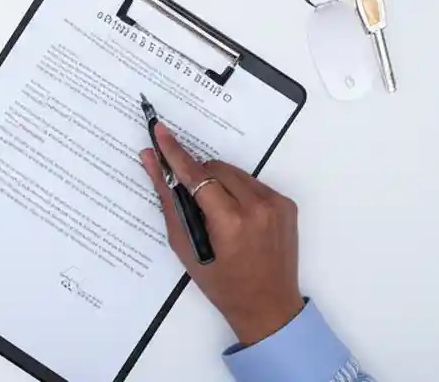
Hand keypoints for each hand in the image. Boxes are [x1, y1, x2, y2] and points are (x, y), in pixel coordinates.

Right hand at [140, 125, 303, 345]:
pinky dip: (237, 191)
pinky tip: (234, 215)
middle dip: (198, 175)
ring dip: (218, 182)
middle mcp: (258, 207)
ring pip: (235, 172)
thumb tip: (151, 161)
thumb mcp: (186, 246)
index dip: (175, 152)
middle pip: (216, 168)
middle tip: (189, 198)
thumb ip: (168, 200)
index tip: (160, 132)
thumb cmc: (221, 283)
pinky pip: (253, 183)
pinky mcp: (287, 204)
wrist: (268, 306)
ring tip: (214, 211)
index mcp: (231, 221)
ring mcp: (277, 204)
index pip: (197, 175)